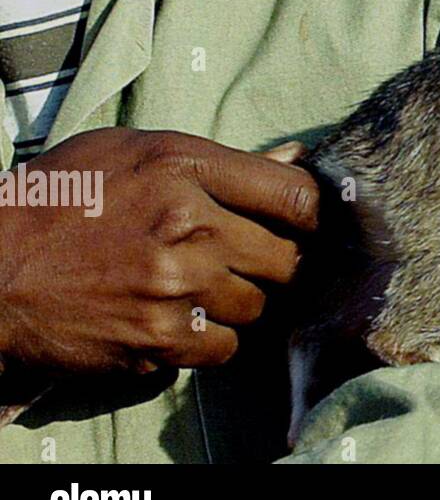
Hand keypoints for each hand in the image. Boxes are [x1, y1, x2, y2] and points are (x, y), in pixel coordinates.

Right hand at [0, 129, 317, 375]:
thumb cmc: (62, 199)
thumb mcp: (136, 151)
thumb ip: (219, 159)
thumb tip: (296, 158)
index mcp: (184, 167)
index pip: (297, 194)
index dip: (317, 213)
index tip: (314, 223)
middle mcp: (187, 225)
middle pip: (288, 257)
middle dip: (277, 261)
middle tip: (252, 259)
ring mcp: (174, 288)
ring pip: (259, 305)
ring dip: (241, 301)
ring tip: (201, 287)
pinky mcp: (157, 342)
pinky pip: (225, 348)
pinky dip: (213, 340)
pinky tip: (183, 320)